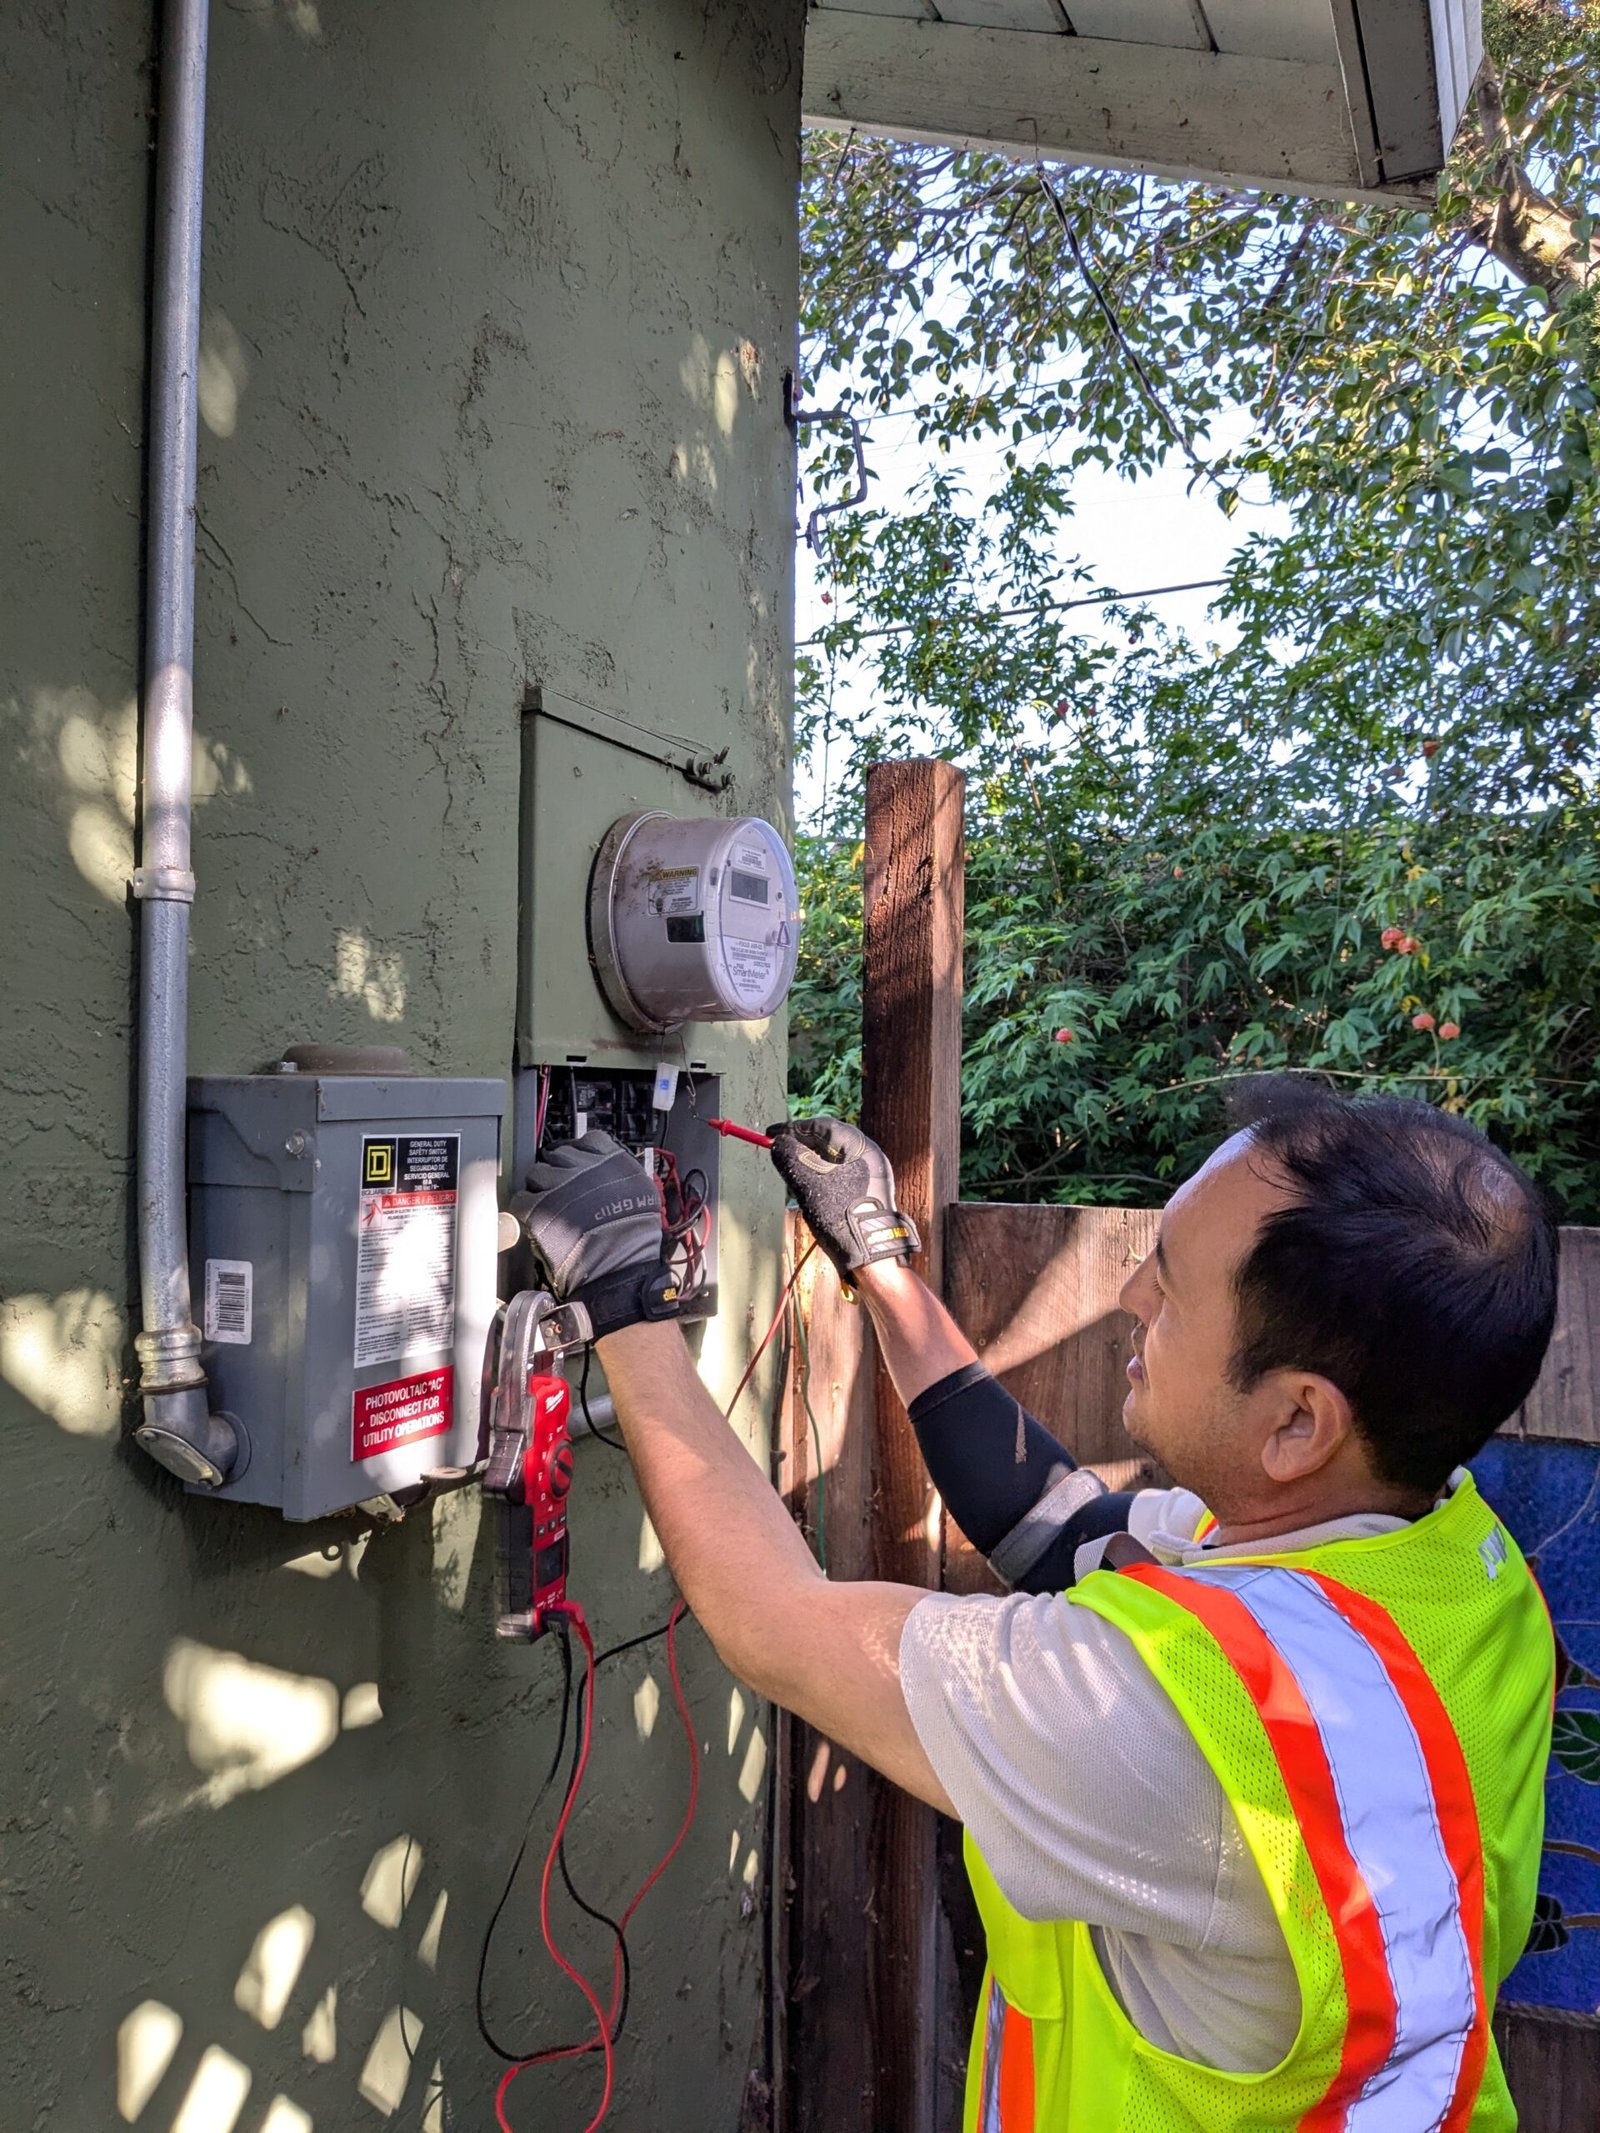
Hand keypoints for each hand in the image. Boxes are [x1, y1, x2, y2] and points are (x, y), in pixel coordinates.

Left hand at [512, 1131, 679, 1339]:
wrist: (618, 1270)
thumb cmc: (634, 1240)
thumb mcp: (642, 1194)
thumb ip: (622, 1174)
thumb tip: (610, 1168)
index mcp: (612, 1161)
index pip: (589, 1141)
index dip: (581, 1154)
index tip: (579, 1165)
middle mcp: (584, 1167)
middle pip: (559, 1154)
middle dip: (559, 1171)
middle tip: (564, 1190)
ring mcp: (559, 1186)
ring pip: (536, 1173)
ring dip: (540, 1187)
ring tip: (550, 1205)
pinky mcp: (538, 1208)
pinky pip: (520, 1199)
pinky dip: (525, 1208)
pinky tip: (536, 1219)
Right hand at [766, 1116, 919, 1281]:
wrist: (871, 1254)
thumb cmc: (841, 1215)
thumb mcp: (809, 1185)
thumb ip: (791, 1158)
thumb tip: (777, 1141)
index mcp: (860, 1146)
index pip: (821, 1126)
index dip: (793, 1128)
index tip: (771, 1133)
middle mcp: (870, 1154)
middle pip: (829, 1139)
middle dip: (802, 1144)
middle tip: (780, 1150)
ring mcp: (872, 1171)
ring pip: (834, 1156)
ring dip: (811, 1159)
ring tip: (793, 1170)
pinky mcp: (869, 1187)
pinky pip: (842, 1170)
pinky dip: (823, 1172)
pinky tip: (811, 1185)